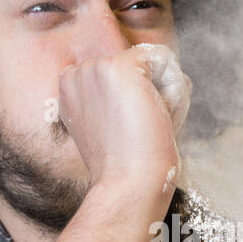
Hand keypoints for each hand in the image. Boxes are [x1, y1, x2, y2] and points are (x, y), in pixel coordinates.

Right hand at [57, 44, 189, 199]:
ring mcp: (94, 68)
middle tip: (139, 129)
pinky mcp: (118, 67)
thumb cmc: (125, 165)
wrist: (128, 182)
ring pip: (149, 63)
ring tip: (147, 123)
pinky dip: (172, 85)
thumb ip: (112, 100)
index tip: (127, 130)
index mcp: (70, 89)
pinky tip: (157, 113)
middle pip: (134, 65)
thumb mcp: (109, 125)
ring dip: (160, 90)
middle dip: (146, 91)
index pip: (116, 74)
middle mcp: (77, 73)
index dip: (132, 98)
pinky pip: (162, 59)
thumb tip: (150, 79)